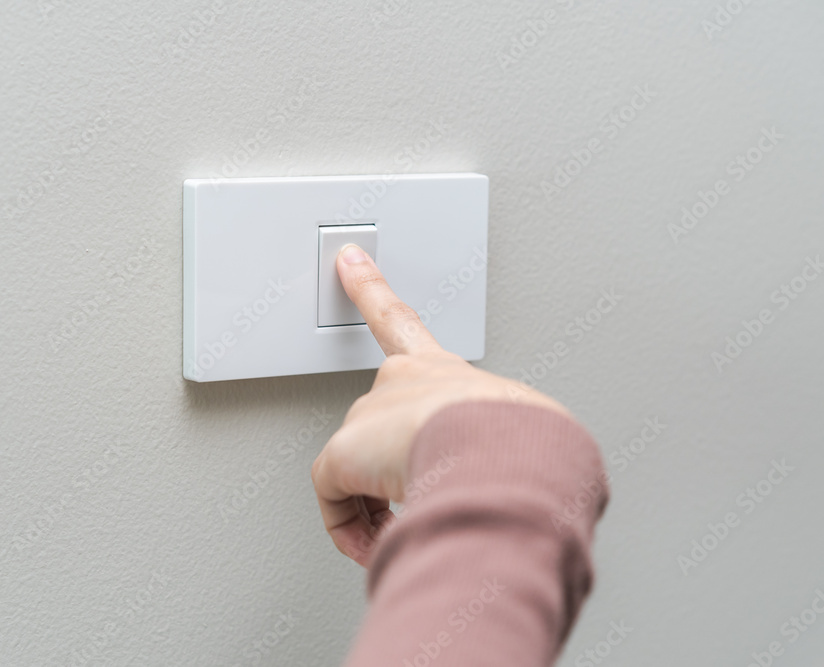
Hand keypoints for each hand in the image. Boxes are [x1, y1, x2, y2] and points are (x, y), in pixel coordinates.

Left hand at [311, 243, 569, 565]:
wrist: (509, 452)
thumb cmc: (531, 447)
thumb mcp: (529, 436)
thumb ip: (512, 450)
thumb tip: (520, 490)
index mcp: (447, 373)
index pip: (402, 323)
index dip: (371, 288)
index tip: (348, 259)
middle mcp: (405, 383)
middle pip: (380, 429)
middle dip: (391, 469)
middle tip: (419, 500)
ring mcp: (372, 413)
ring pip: (359, 471)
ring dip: (380, 508)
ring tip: (415, 522)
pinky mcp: (346, 452)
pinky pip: (334, 499)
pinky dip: (349, 528)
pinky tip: (375, 542)